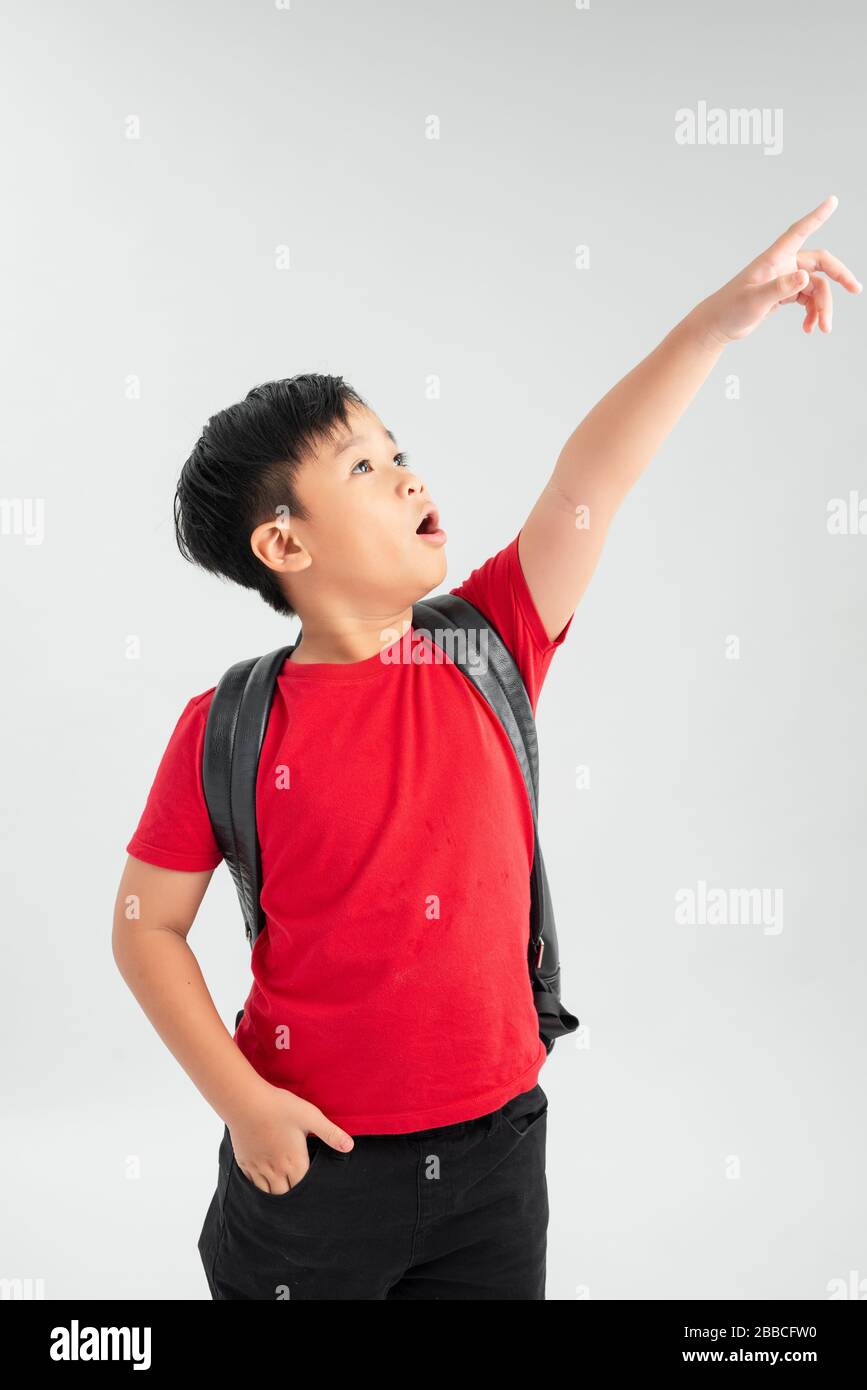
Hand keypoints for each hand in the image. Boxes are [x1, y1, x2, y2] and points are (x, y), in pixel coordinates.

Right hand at [228, 1087, 353, 1194]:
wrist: (246, 1102)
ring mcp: (258, 1169)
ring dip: (277, 1196)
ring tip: (283, 1197)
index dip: (311, 1192)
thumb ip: (331, 1133)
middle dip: (294, 1199)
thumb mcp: (311, 1116)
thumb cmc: (279, 1107)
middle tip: (300, 1202)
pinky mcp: (245, 1164)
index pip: (305, 1189)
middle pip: (287, 1196)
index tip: (315, 1194)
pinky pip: (252, 1186)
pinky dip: (260, 1189)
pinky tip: (263, 1187)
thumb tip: (350, 1147)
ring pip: (269, 1194)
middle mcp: (276, 1171)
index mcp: (295, 1162)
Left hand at [690, 194, 861, 348]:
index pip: (799, 232)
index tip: (832, 201)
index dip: (816, 216)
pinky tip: (809, 329)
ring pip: (815, 287)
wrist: (717, 326)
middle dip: (838, 276)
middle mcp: (782, 265)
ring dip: (822, 307)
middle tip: (856, 290)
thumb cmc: (730, 310)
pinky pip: (807, 300)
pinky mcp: (783, 294)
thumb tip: (805, 276)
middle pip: (819, 263)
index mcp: (774, 259)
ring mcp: (784, 279)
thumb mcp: (755, 301)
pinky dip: (811, 313)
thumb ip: (780, 288)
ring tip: (822, 328)